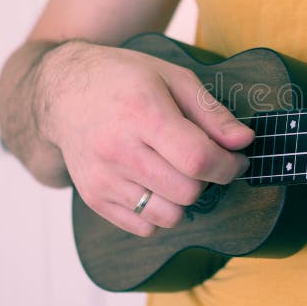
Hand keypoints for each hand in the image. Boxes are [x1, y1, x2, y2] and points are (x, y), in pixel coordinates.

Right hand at [37, 41, 253, 236]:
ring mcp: (103, 178)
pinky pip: (144, 227)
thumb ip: (212, 113)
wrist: (62, 91)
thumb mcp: (174, 78)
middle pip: (188, 191)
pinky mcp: (93, 197)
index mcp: (142, 113)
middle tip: (207, 160)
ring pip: (169, 215)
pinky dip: (160, 212)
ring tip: (179, 171)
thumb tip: (244, 142)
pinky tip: (157, 182)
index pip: (198, 159)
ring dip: (185, 199)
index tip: (237, 159)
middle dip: (210, 179)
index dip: (229, 165)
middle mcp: (118, 150)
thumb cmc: (124, 79)